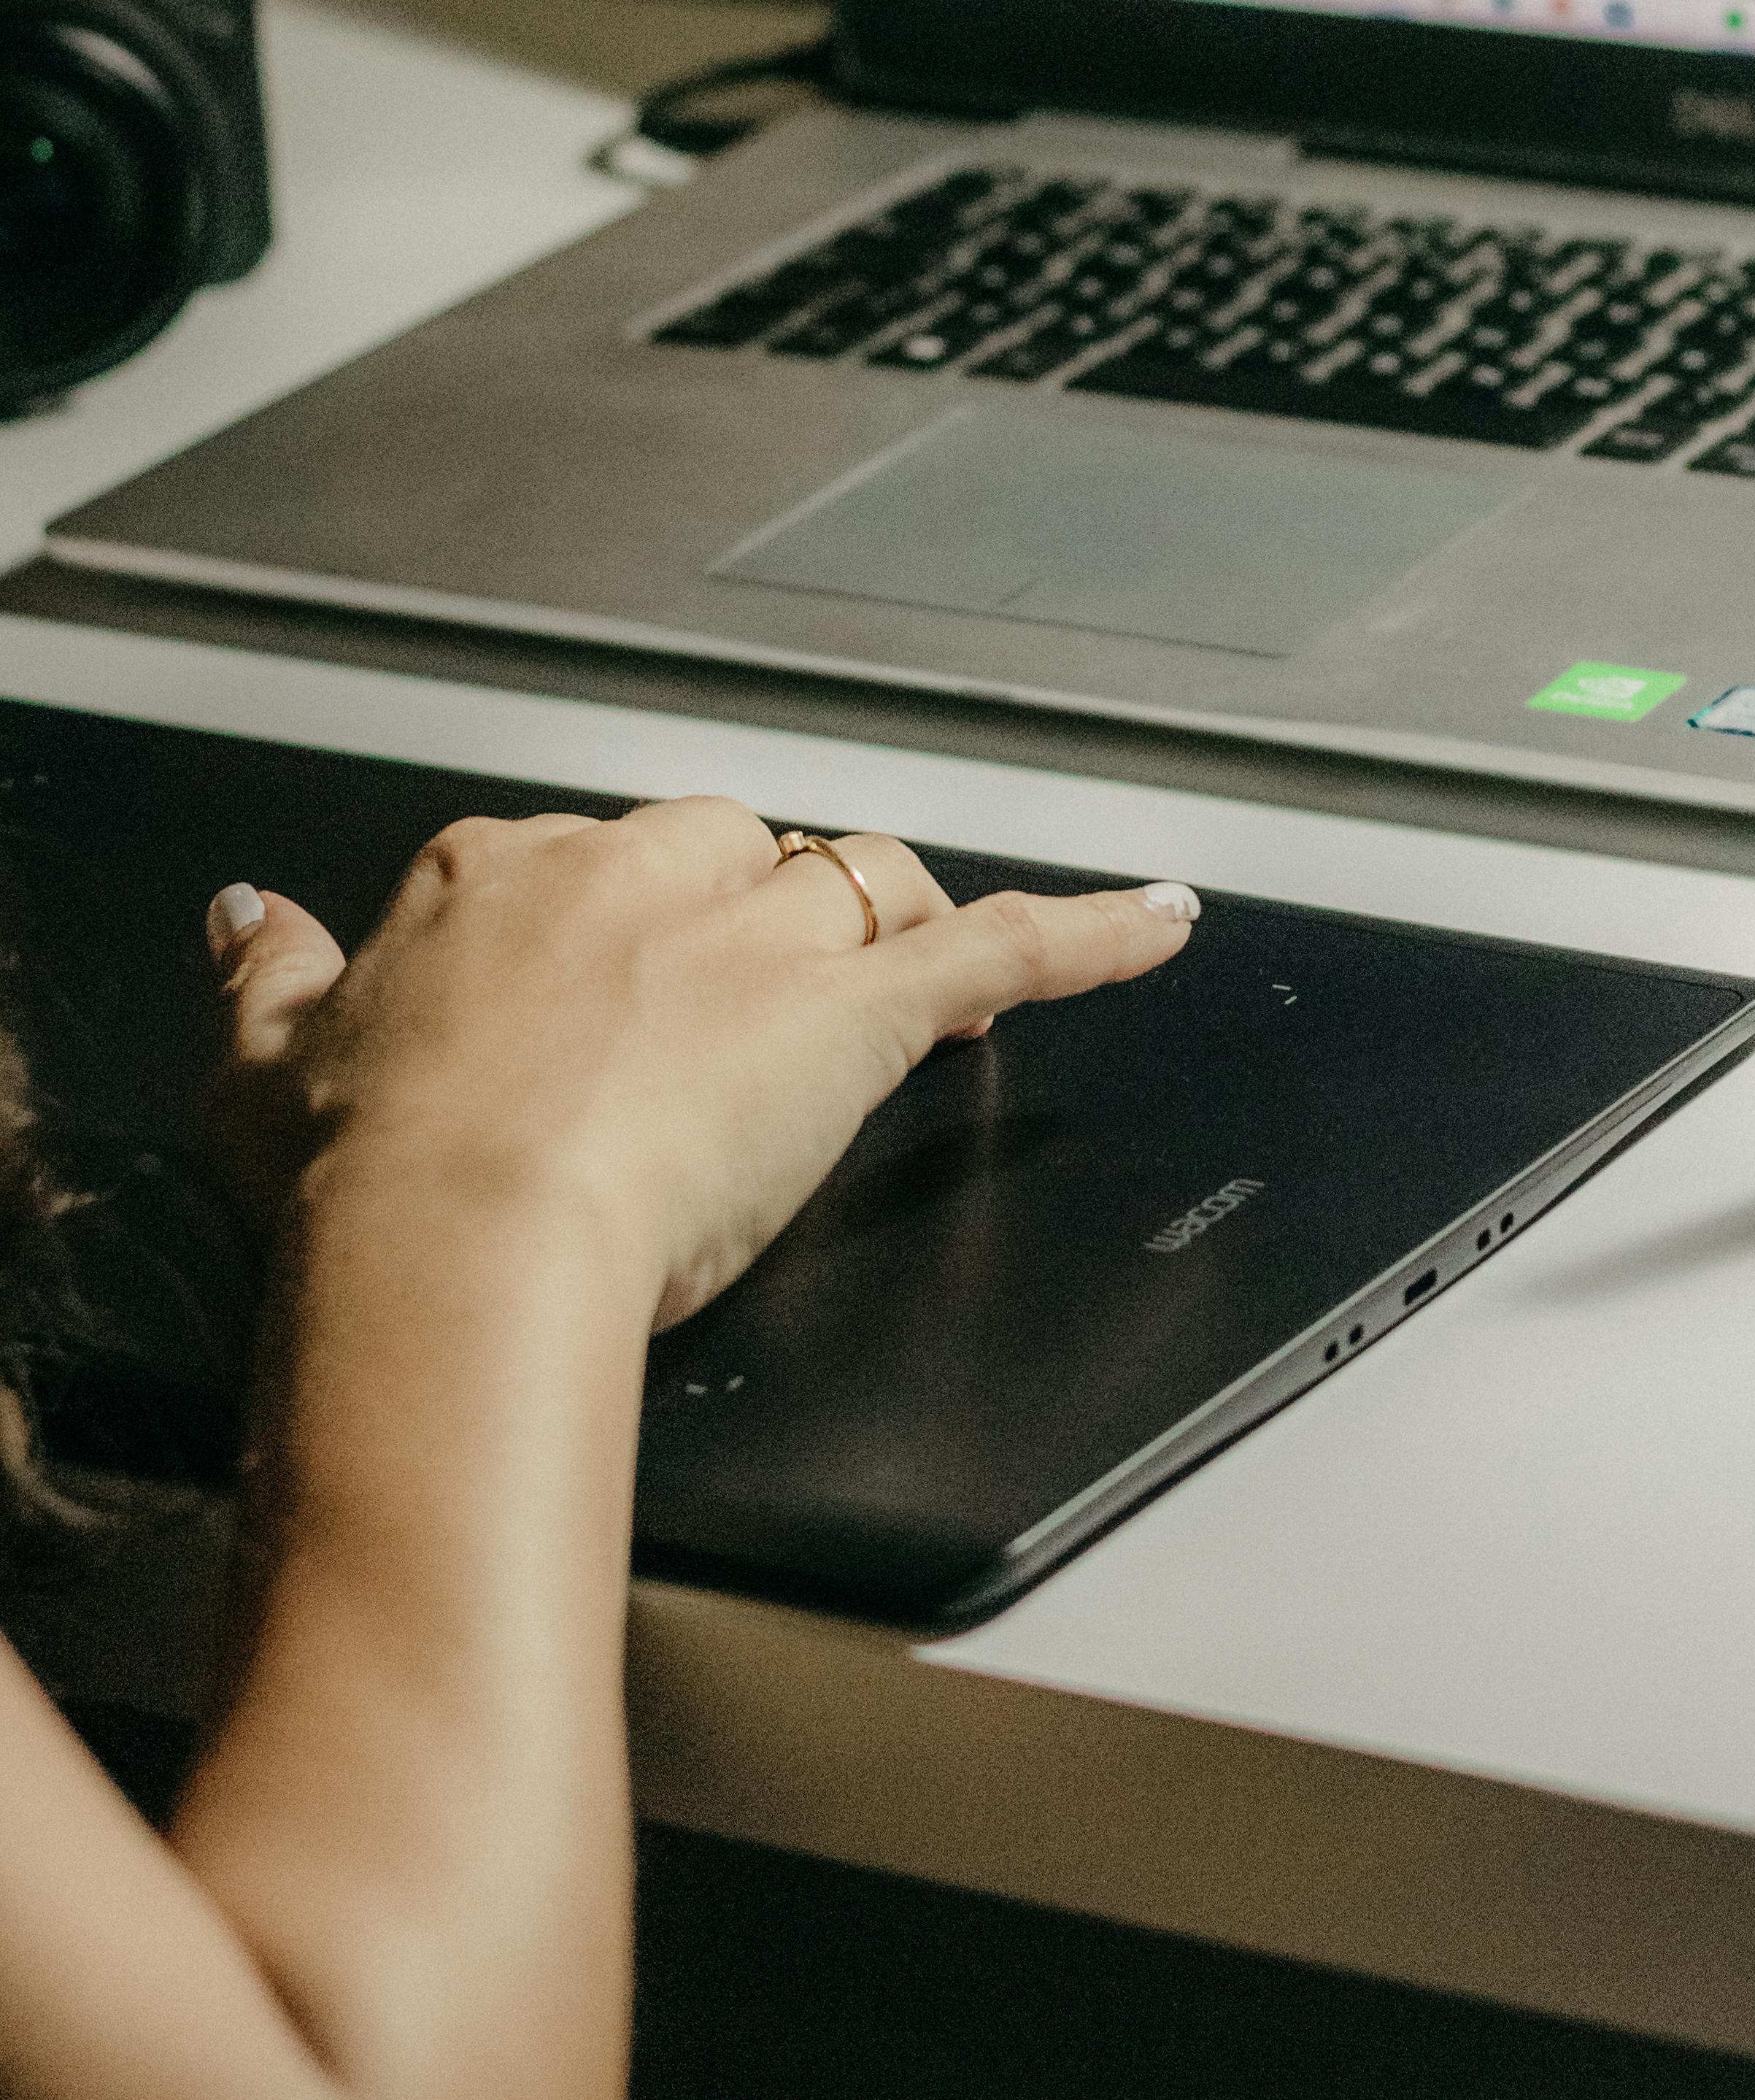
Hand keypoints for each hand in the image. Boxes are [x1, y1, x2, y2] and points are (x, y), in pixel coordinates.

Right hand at [202, 802, 1198, 1328]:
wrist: (449, 1244)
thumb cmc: (363, 1180)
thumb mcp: (262, 1066)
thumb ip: (269, 978)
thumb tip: (249, 918)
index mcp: (499, 877)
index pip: (590, 865)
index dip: (621, 938)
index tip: (610, 1000)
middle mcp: (637, 877)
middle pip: (737, 855)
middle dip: (758, 924)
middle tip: (748, 1026)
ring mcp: (751, 935)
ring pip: (857, 881)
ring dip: (887, 924)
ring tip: (906, 977)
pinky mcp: (853, 1008)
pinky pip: (1002, 947)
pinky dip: (1092, 933)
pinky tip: (1160, 919)